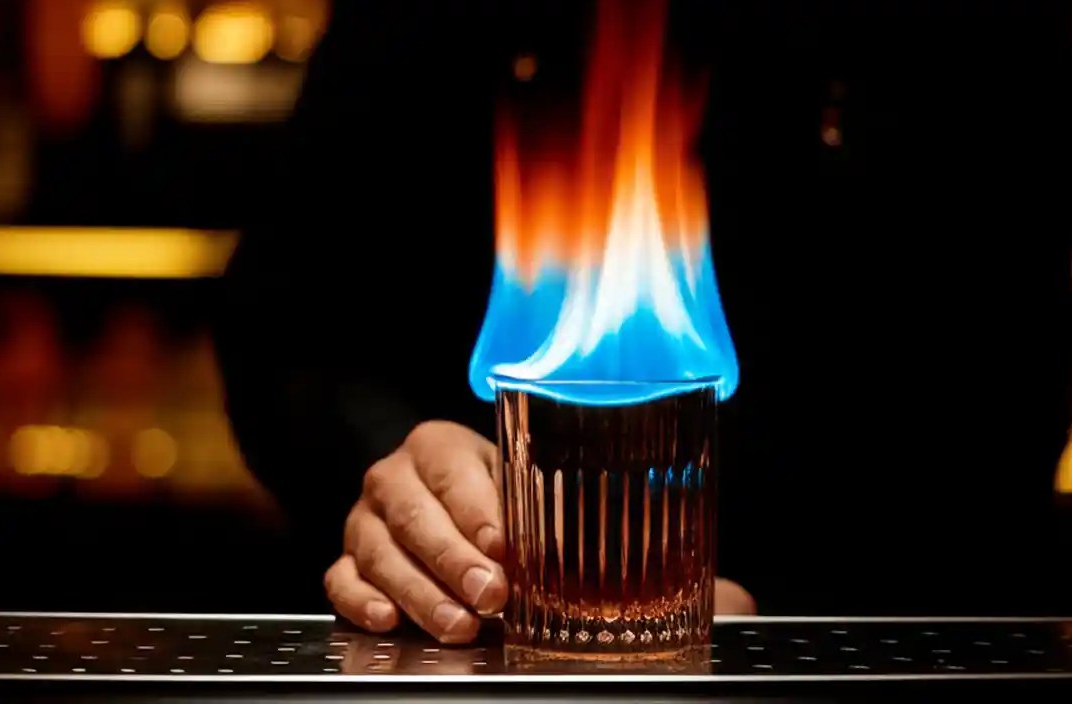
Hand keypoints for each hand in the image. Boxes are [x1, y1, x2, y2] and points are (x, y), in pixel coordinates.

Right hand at [325, 420, 757, 641]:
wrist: (454, 526)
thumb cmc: (526, 518)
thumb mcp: (575, 520)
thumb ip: (638, 547)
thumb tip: (733, 597)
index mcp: (454, 447)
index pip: (456, 464)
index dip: (479, 504)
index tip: (508, 544)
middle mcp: (404, 477)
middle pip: (414, 508)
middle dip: (454, 555)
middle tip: (493, 595)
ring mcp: (369, 519)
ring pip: (378, 545)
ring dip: (418, 587)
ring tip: (459, 625)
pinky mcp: (348, 561)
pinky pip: (338, 576)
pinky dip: (358, 598)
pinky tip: (386, 622)